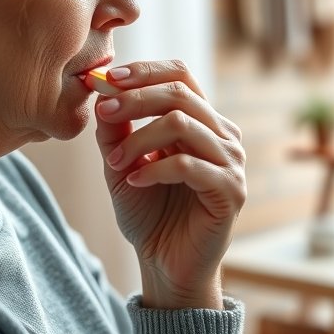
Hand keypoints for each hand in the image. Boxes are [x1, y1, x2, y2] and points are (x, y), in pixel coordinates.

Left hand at [93, 60, 245, 309]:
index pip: (180, 74)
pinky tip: (135, 182)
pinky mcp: (231, 190)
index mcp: (201, 121)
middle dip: (135, 99)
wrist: (165, 263)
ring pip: (181, 124)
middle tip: (104, 112)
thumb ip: (115, 128)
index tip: (106, 79)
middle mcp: (223, 135)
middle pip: (180, 94)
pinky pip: (189, 165)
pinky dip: (154, 169)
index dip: (144, 70)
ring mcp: (231, 161)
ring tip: (115, 163)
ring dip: (139, 139)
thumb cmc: (148, 211)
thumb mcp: (122, 163)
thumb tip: (102, 90)